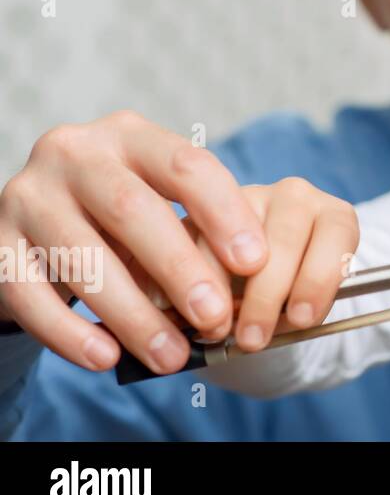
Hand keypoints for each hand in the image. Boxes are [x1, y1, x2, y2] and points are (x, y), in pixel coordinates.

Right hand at [0, 111, 352, 374]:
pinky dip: (70, 332)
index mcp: (130, 135)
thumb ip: (197, 228)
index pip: (186, 165)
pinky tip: (107, 358)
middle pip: (134, 210)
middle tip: (215, 319)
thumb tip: (251, 281)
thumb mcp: (160, 201)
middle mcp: (75, 154)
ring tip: (172, 357)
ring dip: (133, 315)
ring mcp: (28, 196)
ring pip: (83, 258)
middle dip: (180, 269)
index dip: (224, 213)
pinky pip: (30, 294)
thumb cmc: (123, 216)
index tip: (256, 262)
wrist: (39, 220)